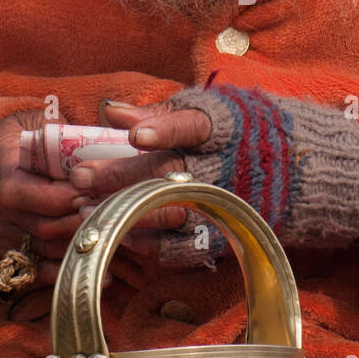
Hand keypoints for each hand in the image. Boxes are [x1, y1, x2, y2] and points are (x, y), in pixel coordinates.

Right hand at [0, 110, 152, 289]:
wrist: (2, 149)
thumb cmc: (32, 132)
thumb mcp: (43, 120)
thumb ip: (67, 131)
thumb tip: (113, 129)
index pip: (21, 193)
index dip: (60, 197)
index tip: (93, 193)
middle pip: (41, 226)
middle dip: (82, 222)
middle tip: (116, 216)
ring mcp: (0, 230)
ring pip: (45, 249)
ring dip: (83, 245)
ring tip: (118, 240)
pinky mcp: (10, 250)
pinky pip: (39, 269)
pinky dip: (71, 271)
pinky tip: (104, 273)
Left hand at [68, 99, 212, 259]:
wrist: (278, 164)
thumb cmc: (226, 132)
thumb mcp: (198, 112)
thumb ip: (155, 114)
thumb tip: (109, 111)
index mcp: (219, 127)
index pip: (193, 126)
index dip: (166, 130)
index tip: (134, 136)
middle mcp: (224, 166)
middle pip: (172, 172)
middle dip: (123, 175)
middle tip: (80, 175)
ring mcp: (222, 203)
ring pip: (173, 211)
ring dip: (127, 211)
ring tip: (86, 206)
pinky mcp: (220, 234)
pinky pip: (182, 246)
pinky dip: (148, 242)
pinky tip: (118, 233)